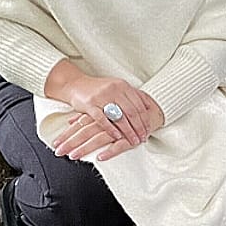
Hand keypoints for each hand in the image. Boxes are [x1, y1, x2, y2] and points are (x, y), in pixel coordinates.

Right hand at [44, 60, 163, 159]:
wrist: (76, 84)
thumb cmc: (98, 88)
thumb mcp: (117, 87)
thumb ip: (131, 95)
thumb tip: (149, 104)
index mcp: (123, 86)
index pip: (138, 104)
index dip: (145, 118)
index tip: (149, 129)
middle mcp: (114, 90)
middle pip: (131, 112)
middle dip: (139, 127)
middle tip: (143, 138)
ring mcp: (102, 97)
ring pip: (119, 117)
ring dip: (128, 131)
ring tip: (133, 141)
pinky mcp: (90, 104)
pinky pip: (103, 120)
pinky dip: (111, 129)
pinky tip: (117, 137)